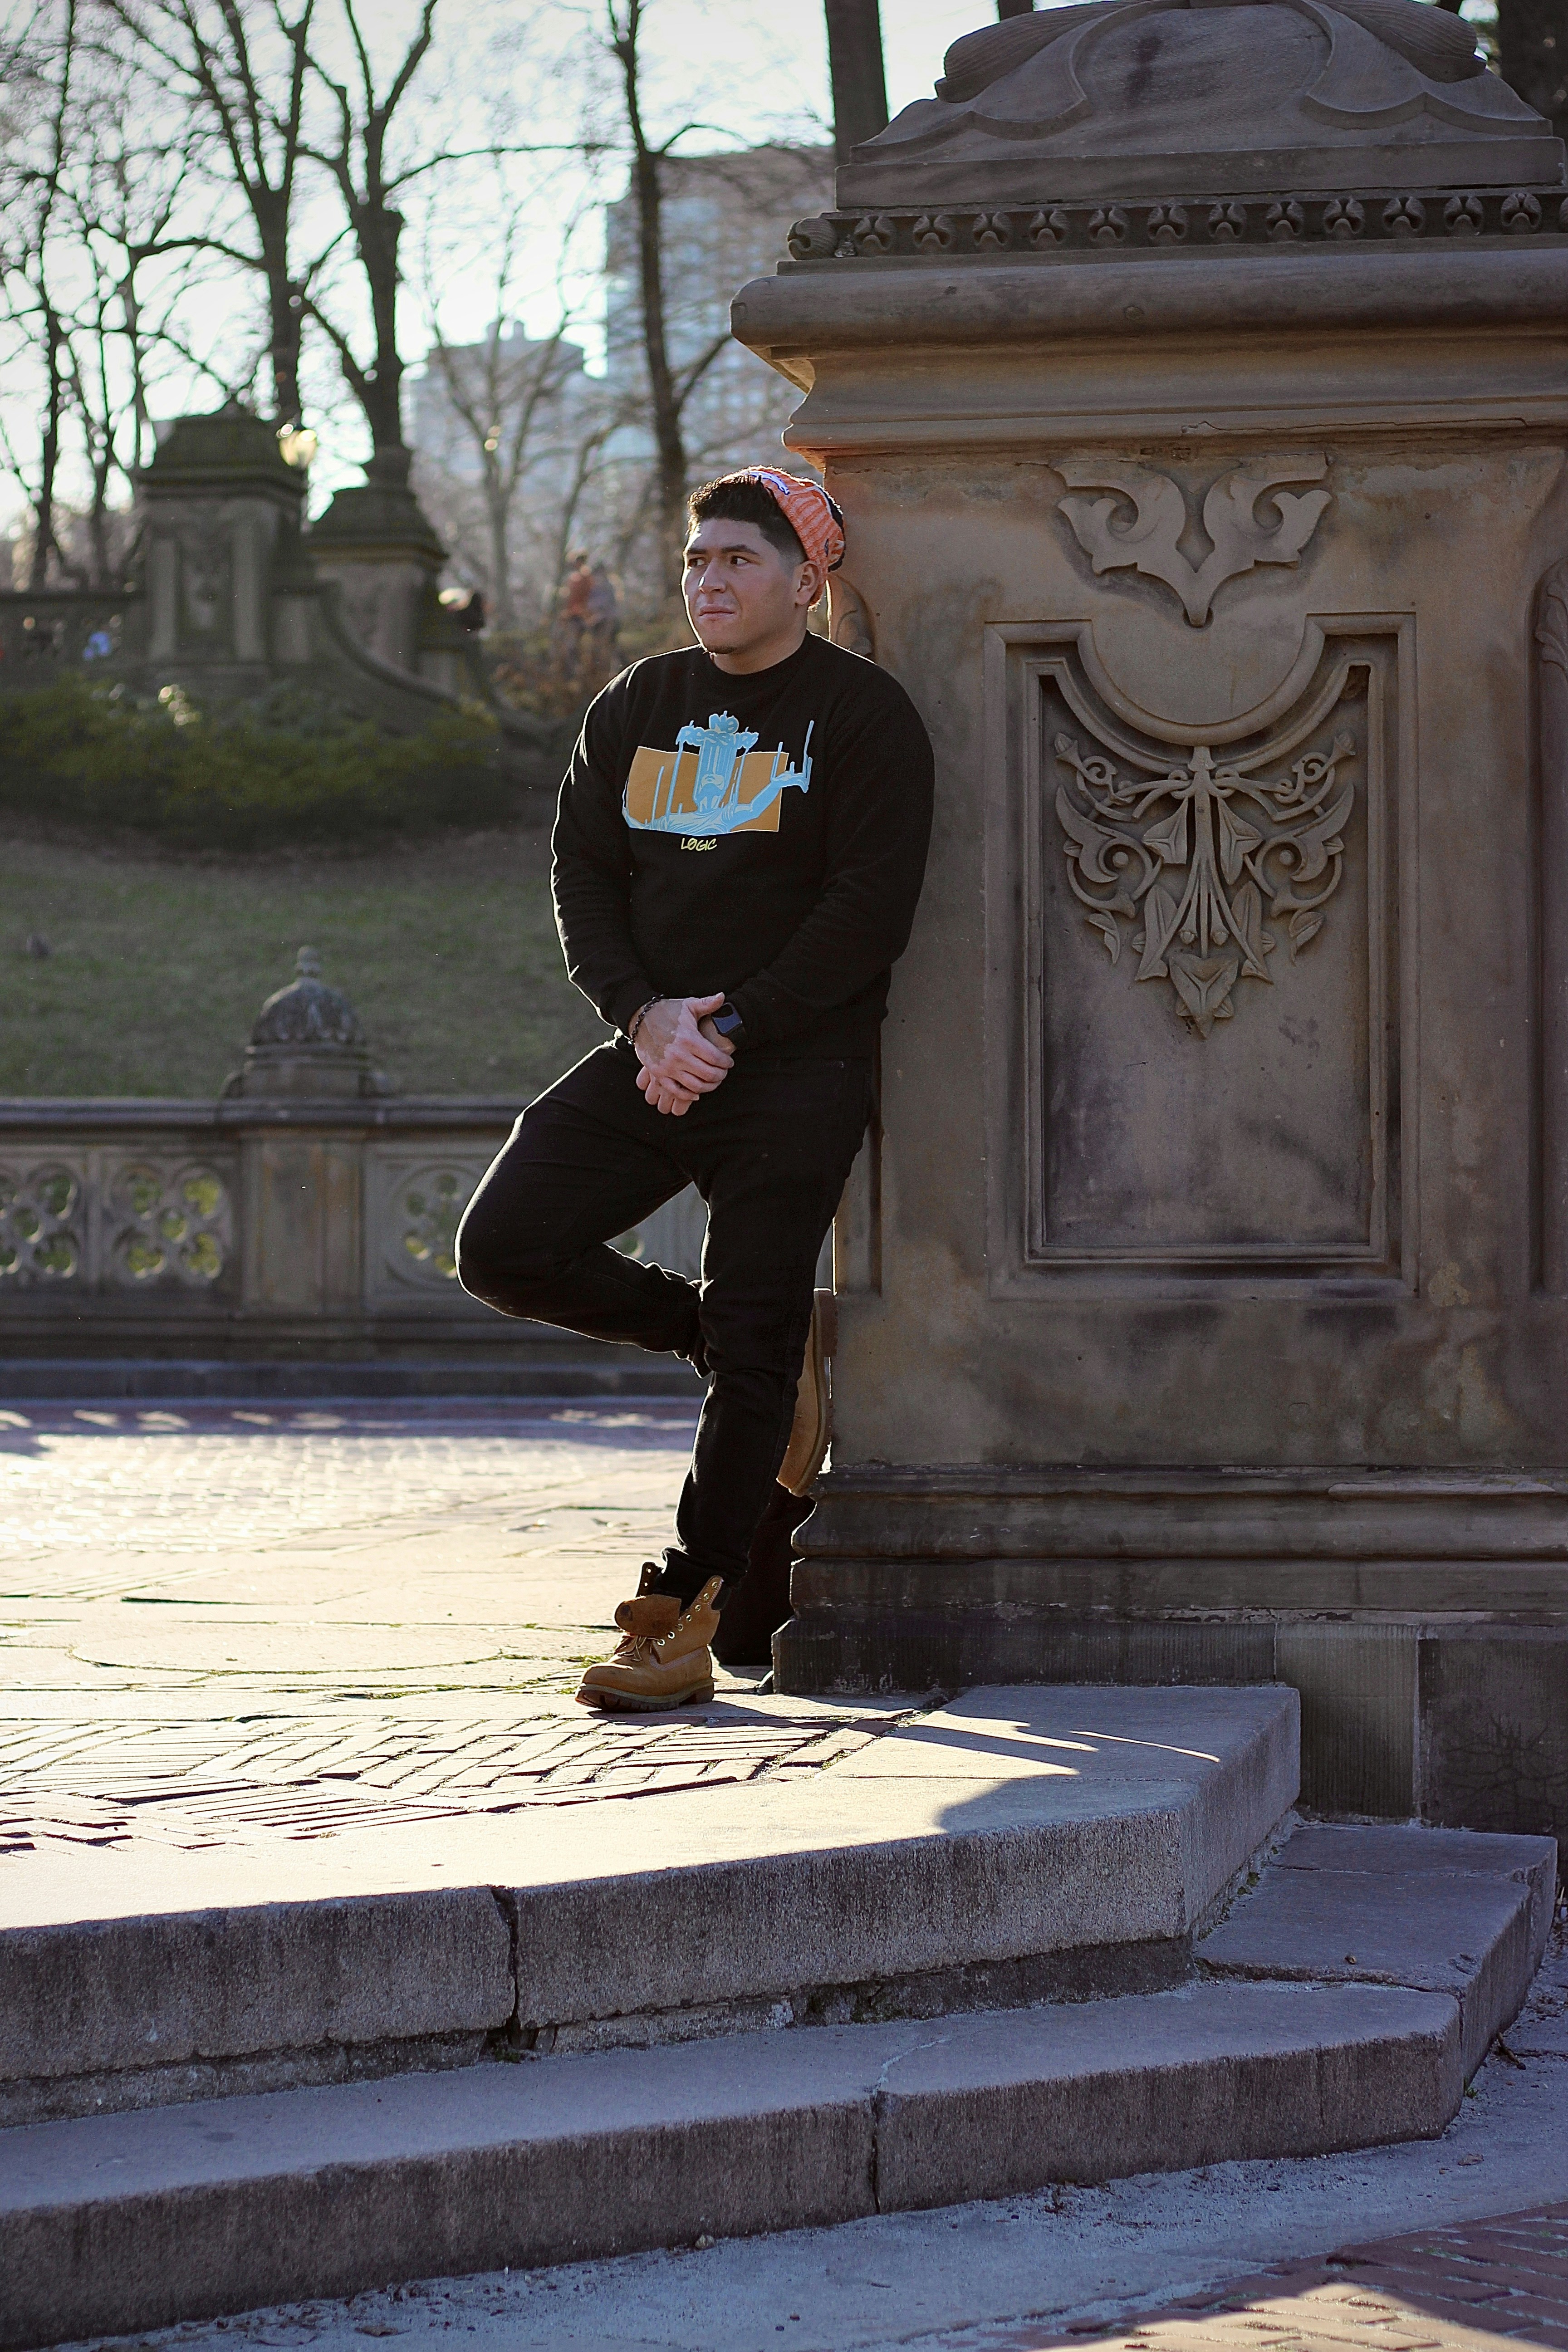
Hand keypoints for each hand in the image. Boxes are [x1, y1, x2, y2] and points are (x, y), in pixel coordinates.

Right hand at [634, 992, 732, 1117]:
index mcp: (689, 1039)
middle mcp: (679, 1055)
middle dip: (721, 1075)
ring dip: (709, 1087)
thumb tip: (722, 996)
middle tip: (724, 1072)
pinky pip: (676, 1091)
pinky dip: (689, 1095)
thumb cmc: (666, 1011)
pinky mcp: (658, 1073)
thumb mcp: (688, 1005)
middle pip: (708, 1074)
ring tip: (713, 1081)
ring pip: (695, 1086)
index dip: (726, 1063)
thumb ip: (707, 1004)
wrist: (639, 1018)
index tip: (729, 1062)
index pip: (715, 1058)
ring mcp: (667, 1066)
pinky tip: (696, 1092)